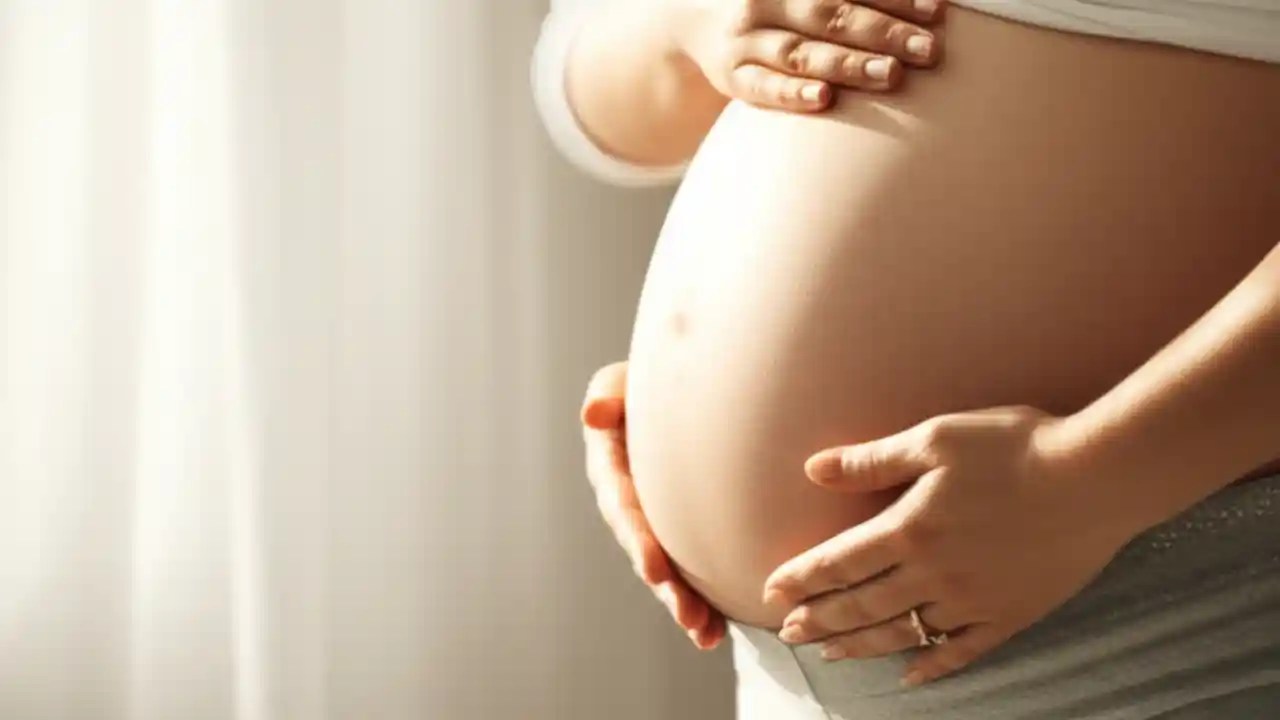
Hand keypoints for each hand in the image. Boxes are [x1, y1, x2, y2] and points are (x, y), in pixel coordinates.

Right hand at [581, 361, 726, 649]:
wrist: (670, 394)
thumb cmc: (641, 384)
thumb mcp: (620, 382)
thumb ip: (607, 396)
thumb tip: (593, 414)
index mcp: (610, 467)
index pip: (624, 506)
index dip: (638, 539)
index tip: (655, 569)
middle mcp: (626, 502)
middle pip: (645, 550)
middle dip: (666, 586)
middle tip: (688, 614)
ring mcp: (651, 521)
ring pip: (666, 569)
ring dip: (684, 603)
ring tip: (705, 633)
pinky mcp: (676, 532)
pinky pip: (688, 568)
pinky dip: (702, 601)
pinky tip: (717, 632)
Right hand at [667, 0, 945, 112]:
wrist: (697, 19)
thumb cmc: (776, 6)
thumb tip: (926, 2)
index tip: (938, 11)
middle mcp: (767, 2)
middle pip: (831, 15)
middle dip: (884, 32)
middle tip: (929, 50)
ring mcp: (747, 41)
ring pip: (802, 52)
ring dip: (848, 64)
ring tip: (891, 75)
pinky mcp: (732, 78)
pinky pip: (764, 88)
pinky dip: (793, 93)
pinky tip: (824, 100)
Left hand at [760, 406, 1139, 686]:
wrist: (1098, 476)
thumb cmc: (1016, 446)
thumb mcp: (936, 438)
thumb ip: (872, 460)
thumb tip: (813, 469)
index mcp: (910, 528)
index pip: (839, 563)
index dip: (802, 580)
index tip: (771, 594)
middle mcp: (934, 573)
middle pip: (862, 606)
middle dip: (819, 621)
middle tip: (788, 634)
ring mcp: (973, 600)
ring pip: (903, 633)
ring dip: (860, 646)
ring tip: (829, 655)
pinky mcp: (1011, 614)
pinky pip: (962, 652)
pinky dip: (931, 667)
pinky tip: (909, 676)